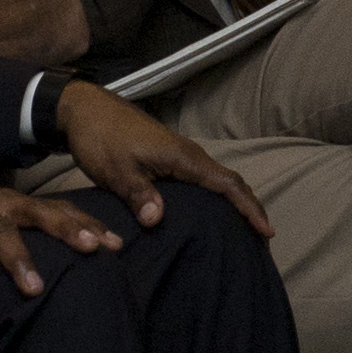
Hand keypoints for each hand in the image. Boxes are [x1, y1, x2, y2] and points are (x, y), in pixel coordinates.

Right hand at [0, 171, 118, 318]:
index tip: (118, 244)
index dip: (88, 224)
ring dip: (20, 261)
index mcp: (13, 203)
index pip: (60, 210)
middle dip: (70, 230)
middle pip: (42, 214)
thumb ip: (18, 230)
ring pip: (2, 234)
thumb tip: (52, 260)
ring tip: (35, 289)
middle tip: (96, 249)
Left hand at [54, 85, 273, 239]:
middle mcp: (189, 155)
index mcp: (183, 157)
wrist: (85, 110)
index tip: (266, 232)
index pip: (228, 184)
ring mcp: (181, 156)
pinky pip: (204, 181)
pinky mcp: (170, 159)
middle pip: (230, 183)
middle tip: (262, 242)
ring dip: (234, 205)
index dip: (249, 208)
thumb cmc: (101, 137)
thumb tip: (157, 220)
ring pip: (218, 182)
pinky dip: (216, 199)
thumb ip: (138, 194)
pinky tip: (210, 217)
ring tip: (244, 234)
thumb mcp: (115, 170)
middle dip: (250, 210)